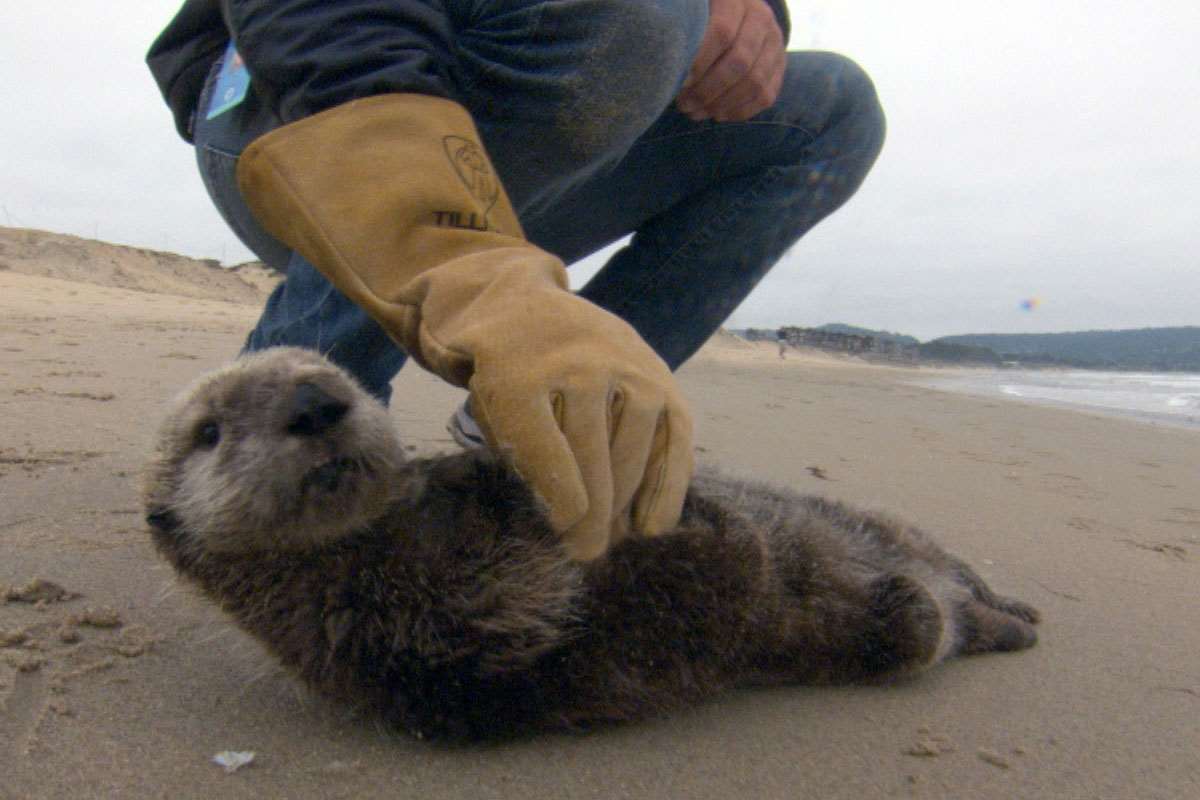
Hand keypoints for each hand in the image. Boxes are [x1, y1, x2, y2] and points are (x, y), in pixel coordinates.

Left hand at [460, 263, 694, 560]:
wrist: (525, 308)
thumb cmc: (504, 380)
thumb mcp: (490, 414)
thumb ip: (522, 463)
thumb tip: (571, 530)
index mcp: (519, 376)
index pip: (543, 449)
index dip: (557, 502)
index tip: (564, 535)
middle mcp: (578, 364)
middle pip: (591, 456)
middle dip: (589, 518)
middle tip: (584, 556)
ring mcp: (626, 367)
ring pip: (632, 452)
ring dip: (623, 508)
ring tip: (611, 542)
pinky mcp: (661, 377)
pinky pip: (673, 441)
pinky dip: (666, 489)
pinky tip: (652, 527)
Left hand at [675, 0, 785, 122]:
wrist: (735, 16)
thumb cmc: (702, 18)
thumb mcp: (695, 15)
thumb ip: (687, 32)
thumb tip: (673, 62)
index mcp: (737, 0)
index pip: (722, 33)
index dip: (699, 63)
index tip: (678, 82)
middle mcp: (762, 19)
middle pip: (740, 63)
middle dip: (708, 90)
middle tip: (684, 104)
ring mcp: (775, 44)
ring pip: (754, 83)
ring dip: (722, 104)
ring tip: (695, 112)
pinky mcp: (780, 66)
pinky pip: (765, 96)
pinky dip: (739, 111)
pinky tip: (717, 114)